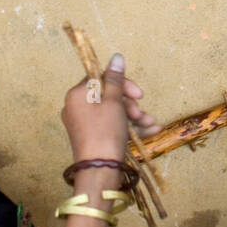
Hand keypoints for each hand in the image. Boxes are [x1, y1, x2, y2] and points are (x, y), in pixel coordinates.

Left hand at [61, 54, 157, 168]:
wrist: (100, 170)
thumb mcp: (113, 102)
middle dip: (129, 103)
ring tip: (150, 123)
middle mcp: (76, 107)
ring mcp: (84, 123)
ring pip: (113, 111)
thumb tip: (116, 56)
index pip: (100, 78)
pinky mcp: (92, 137)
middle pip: (107, 95)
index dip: (122, 83)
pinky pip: (111, 125)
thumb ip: (116, 79)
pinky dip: (128, 126)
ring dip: (134, 116)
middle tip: (140, 112)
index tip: (138, 93)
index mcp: (76, 95)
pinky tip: (149, 130)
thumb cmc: (105, 132)